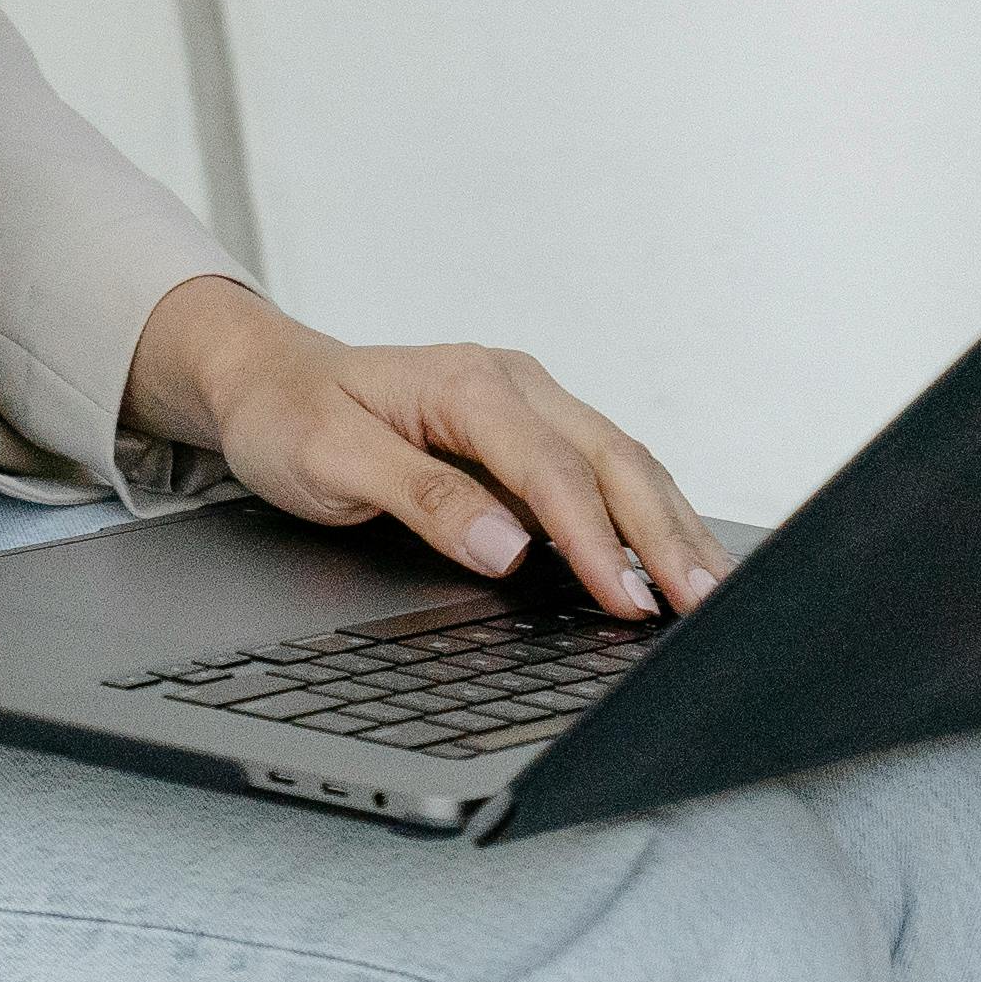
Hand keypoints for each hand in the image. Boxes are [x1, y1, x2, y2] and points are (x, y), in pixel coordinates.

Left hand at [120, 278, 724, 619]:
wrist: (268, 378)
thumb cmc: (290, 415)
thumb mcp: (331, 460)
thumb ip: (422, 499)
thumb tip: (504, 548)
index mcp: (468, 386)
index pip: (551, 472)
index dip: (594, 542)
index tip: (625, 600)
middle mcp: (513, 383)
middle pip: (612, 460)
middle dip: (663, 535)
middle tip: (704, 603)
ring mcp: (530, 402)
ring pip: (622, 462)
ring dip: (669, 525)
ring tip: (712, 587)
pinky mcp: (533, 429)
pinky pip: (603, 470)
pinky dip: (647, 513)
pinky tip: (671, 554)